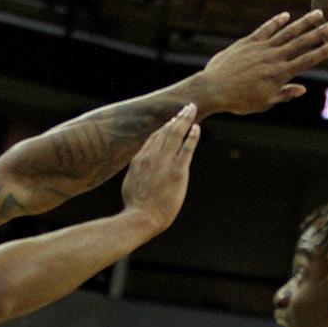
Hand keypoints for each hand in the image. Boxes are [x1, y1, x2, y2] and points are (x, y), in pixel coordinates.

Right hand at [120, 103, 201, 231]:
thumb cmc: (135, 208)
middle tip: (186, 108)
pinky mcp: (177, 171)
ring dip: (184, 120)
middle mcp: (151, 157)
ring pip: (175, 135)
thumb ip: (138, 174)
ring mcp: (164, 162)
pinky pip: (186, 148)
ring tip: (192, 110)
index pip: (153, 138)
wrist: (140, 218)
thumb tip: (141, 174)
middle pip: (165, 132)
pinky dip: (192, 136)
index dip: (164, 128)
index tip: (172, 121)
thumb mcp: (131, 184)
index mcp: (139, 160)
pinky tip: (197, 127)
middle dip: (176, 118)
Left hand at [197, 10, 327, 114]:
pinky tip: (286, 16)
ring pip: (286, 32)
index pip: (306, 60)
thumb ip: (284, 94)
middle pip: (301, 43)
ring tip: (317, 14)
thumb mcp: (264, 102)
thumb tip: (301, 89)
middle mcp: (273, 58)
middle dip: (318, 33)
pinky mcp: (248, 42)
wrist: (213, 89)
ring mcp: (261, 48)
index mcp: (279, 74)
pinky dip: (276, 22)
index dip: (322, 52)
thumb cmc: (239, 100)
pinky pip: (265, 29)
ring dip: (303, 23)